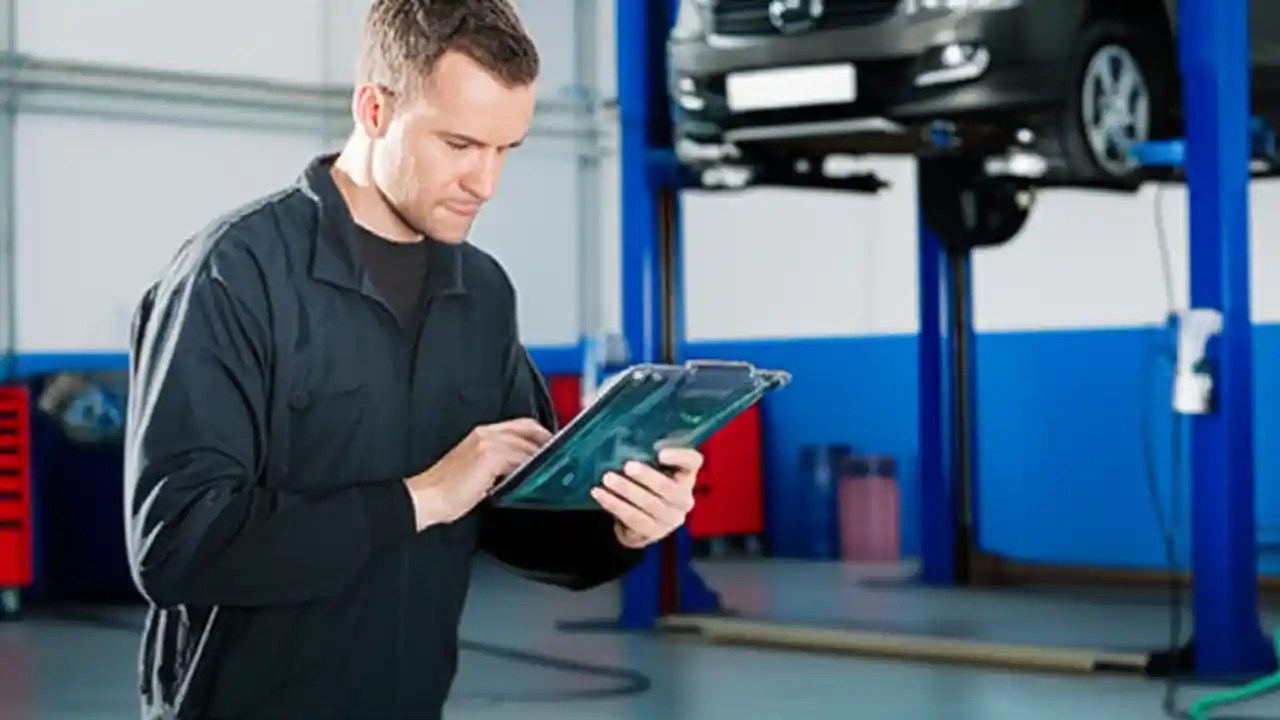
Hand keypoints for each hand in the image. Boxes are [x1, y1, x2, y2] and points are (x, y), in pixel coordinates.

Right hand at [404, 418, 551, 530]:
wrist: (427, 496)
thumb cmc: (447, 487)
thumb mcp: (476, 469)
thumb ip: (498, 463)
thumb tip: (518, 468)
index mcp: (482, 433)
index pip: (519, 425)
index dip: (539, 433)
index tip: (552, 444)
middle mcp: (485, 433)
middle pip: (527, 429)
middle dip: (547, 439)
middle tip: (561, 453)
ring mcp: (487, 444)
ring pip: (525, 444)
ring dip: (542, 456)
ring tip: (554, 466)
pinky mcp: (489, 457)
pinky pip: (519, 458)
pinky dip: (530, 466)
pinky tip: (536, 475)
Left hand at [590, 447, 702, 548]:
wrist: (641, 518)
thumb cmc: (644, 483)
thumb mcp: (650, 466)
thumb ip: (646, 453)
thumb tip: (625, 435)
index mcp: (686, 475)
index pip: (693, 462)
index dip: (680, 457)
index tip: (661, 453)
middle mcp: (684, 499)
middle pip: (670, 489)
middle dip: (647, 477)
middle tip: (627, 466)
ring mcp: (671, 519)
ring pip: (651, 505)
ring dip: (627, 491)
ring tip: (607, 479)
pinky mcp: (653, 533)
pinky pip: (634, 519)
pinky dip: (615, 505)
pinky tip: (600, 494)